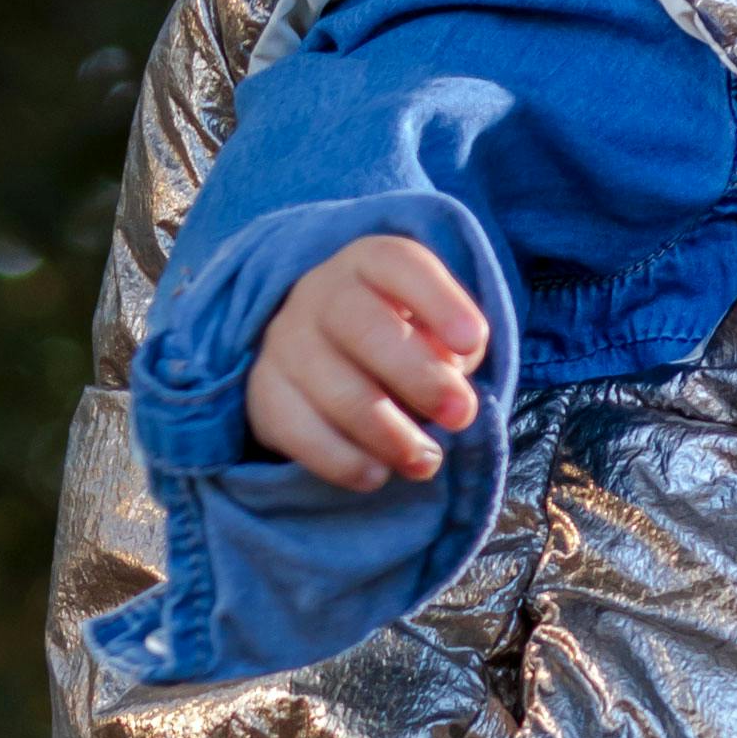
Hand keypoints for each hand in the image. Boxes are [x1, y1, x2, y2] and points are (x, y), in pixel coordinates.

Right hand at [243, 234, 489, 490]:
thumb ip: (454, 347)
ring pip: (334, 388)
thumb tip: (452, 379)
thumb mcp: (435, 328)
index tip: (472, 341)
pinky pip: (299, 431)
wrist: (322, 355)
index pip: (399, 265)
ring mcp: (285, 342)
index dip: (439, 301)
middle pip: (362, 325)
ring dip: (389, 434)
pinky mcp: (265, 393)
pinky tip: (377, 474)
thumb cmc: (399, 340)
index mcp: (370, 264)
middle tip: (461, 415)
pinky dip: (343, 461)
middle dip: (419, 376)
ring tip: (426, 460)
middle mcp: (320, 293)